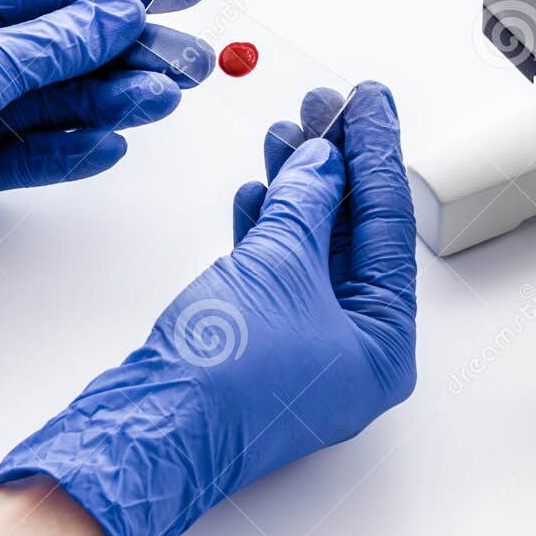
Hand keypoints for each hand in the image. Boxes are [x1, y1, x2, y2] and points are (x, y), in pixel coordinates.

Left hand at [0, 0, 213, 383]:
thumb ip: (54, 46)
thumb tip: (118, 14)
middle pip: (70, 44)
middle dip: (134, 50)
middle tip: (197, 61)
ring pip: (62, 99)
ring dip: (114, 99)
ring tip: (164, 99)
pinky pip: (40, 150)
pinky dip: (75, 149)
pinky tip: (112, 146)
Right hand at [0, 82, 417, 535]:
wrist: (146, 433)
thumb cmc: (224, 376)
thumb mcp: (277, 265)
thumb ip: (306, 202)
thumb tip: (324, 160)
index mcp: (385, 347)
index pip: (389, 229)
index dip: (377, 155)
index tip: (370, 101)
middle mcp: (352, 354)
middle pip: (353, 237)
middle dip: (335, 167)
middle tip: (325, 105)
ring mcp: (303, 354)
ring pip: (310, 252)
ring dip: (295, 190)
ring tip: (284, 133)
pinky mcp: (256, 351)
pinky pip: (273, 276)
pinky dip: (265, 230)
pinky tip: (256, 191)